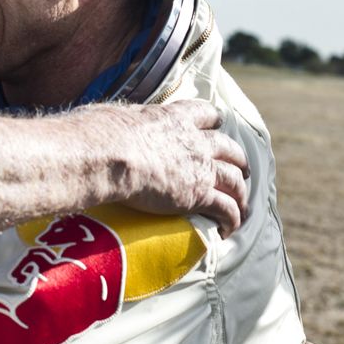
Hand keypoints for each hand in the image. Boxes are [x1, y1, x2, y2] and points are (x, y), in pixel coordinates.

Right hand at [103, 100, 249, 235]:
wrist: (109, 157)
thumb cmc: (101, 134)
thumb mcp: (117, 115)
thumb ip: (125, 118)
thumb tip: (108, 120)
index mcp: (175, 118)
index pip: (205, 113)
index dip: (214, 121)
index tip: (218, 125)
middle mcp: (195, 141)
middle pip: (229, 148)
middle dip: (238, 160)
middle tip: (242, 169)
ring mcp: (200, 168)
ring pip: (234, 180)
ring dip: (241, 193)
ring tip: (242, 205)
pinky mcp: (198, 195)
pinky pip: (225, 209)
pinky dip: (232, 219)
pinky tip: (229, 229)